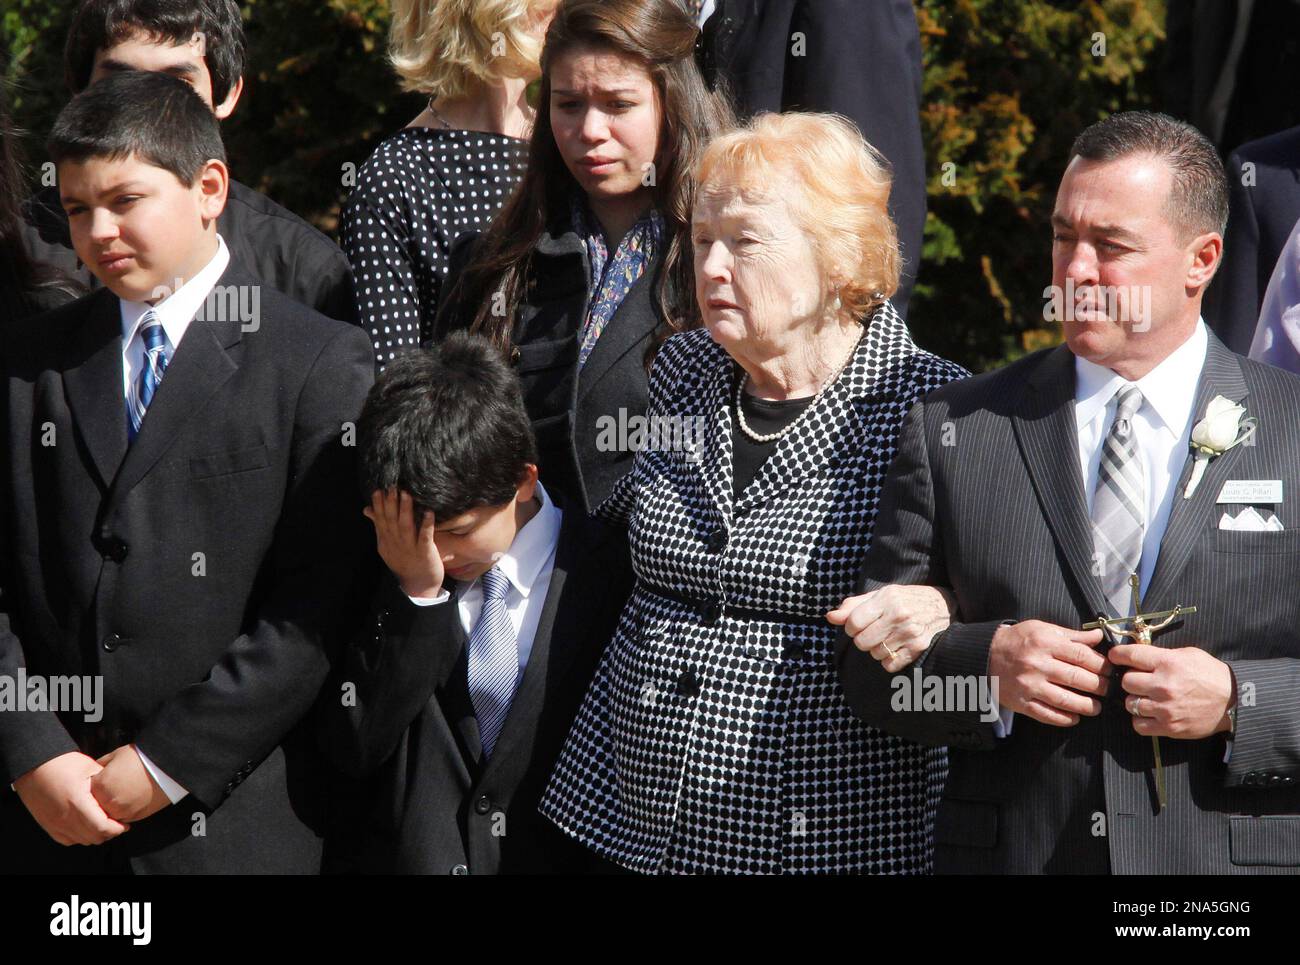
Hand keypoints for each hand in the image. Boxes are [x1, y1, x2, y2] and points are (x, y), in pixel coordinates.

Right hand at [12, 751, 129, 845]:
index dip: (117, 828)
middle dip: (109, 833)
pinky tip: (86, 828)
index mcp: (78, 802)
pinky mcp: (48, 825)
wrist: (34, 767)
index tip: (126, 824)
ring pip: (81, 841)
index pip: (102, 827)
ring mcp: (55, 823)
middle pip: (93, 837)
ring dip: (95, 836)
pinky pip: (67, 840)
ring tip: (104, 825)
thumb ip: (107, 783)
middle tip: (118, 825)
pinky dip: (80, 837)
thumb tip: (122, 794)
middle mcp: (65, 817)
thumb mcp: (90, 767)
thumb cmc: (63, 763)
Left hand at [90, 745, 170, 822]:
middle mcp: (107, 801)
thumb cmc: (141, 758)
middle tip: (111, 790)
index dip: (92, 786)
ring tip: (121, 796)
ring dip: (110, 808)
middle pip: (94, 806)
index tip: (99, 781)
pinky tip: (130, 800)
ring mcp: (120, 811)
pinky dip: (123, 812)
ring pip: (107, 816)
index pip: (85, 792)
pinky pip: (121, 819)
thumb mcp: (116, 755)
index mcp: (100, 785)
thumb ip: (101, 764)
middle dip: (99, 799)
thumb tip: (94, 770)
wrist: (167, 766)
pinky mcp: (134, 817)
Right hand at [363, 488, 442, 597]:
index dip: (379, 505)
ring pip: (406, 527)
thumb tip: (367, 509)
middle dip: (391, 504)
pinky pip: (425, 537)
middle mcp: (396, 543)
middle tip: (391, 487)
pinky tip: (429, 513)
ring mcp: (410, 548)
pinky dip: (426, 525)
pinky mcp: (425, 553)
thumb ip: (379, 526)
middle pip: (391, 521)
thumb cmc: (404, 561)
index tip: (378, 489)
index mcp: (386, 540)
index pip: (380, 520)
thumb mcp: (387, 545)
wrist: (418, 585)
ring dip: (406, 510)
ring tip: (407, 494)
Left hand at [827, 584, 955, 672]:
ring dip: (877, 650)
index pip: (853, 622)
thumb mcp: (880, 595)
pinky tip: (896, 648)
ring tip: (888, 638)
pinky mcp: (919, 647)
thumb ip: (853, 606)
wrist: (943, 605)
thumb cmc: (905, 599)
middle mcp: (899, 615)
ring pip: (875, 654)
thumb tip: (830, 617)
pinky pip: (890, 665)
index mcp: (887, 598)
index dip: (850, 628)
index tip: (858, 626)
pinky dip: (889, 661)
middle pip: (862, 642)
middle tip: (874, 633)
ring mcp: (910, 632)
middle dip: (863, 640)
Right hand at [988, 621, 1109, 725]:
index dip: (1102, 665)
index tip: (1110, 671)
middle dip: (1099, 687)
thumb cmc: (1018, 641)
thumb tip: (1099, 638)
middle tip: (1107, 689)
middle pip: (1078, 679)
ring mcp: (1029, 685)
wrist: (985, 655)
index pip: (1082, 656)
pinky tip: (1075, 717)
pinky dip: (1065, 719)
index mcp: (1045, 643)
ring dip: (1087, 706)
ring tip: (1096, 707)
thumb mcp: (1043, 629)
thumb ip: (1072, 635)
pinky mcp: (1021, 702)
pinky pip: (1048, 715)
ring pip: (1066, 700)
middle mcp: (1037, 664)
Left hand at [1110, 644, 1234, 738]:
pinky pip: (1139, 725)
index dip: (1117, 655)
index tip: (1115, 657)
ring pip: (1130, 703)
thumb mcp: (1188, 654)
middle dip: (1131, 680)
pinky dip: (1140, 720)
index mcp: (1167, 663)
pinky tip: (1150, 713)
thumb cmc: (1210, 674)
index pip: (1129, 655)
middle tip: (1141, 681)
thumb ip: (1161, 655)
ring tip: (1147, 698)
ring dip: (1136, 700)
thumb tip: (1137, 656)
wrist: (1234, 700)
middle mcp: (1163, 685)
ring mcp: (1165, 708)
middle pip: (1126, 681)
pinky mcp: (1169, 727)